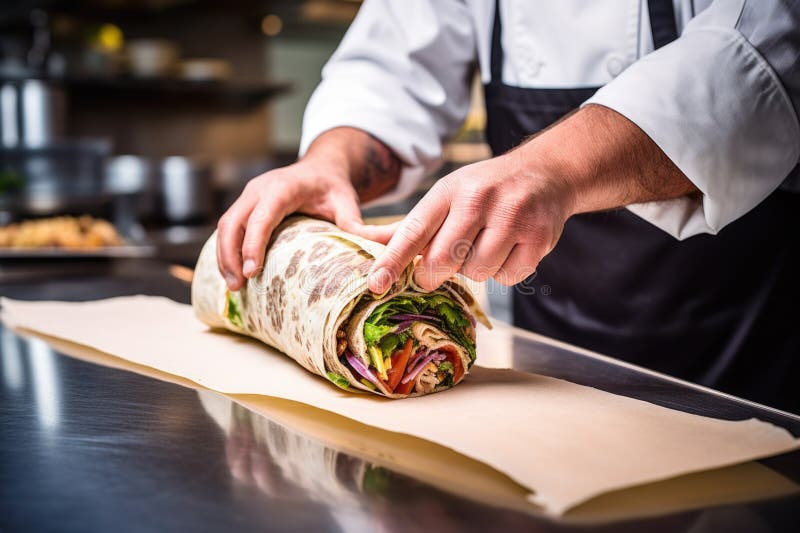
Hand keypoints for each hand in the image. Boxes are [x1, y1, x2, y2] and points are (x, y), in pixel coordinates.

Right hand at [217, 158, 362, 290]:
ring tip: (234, 286)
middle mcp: (260, 189)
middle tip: (238, 286)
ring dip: (224, 256)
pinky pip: (227, 227)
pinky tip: (232, 274)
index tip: (252, 271)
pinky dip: (226, 251)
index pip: (262, 216)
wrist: (321, 168)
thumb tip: (380, 249)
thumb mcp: (347, 203)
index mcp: (283, 187)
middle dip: (230, 255)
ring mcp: (248, 195)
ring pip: (225, 225)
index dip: (253, 243)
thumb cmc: (333, 187)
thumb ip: (356, 224)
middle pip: (233, 222)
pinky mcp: (244, 204)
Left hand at [363, 149, 574, 292]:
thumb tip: (365, 243)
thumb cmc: (484, 190)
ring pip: (477, 273)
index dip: (393, 260)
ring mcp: (512, 217)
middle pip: (443, 260)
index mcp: (448, 191)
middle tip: (437, 269)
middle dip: (434, 274)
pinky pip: (508, 277)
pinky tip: (509, 248)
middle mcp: (479, 200)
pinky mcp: (538, 237)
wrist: (545, 173)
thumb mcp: (446, 195)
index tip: (376, 284)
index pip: (414, 230)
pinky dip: (504, 272)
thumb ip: (410, 226)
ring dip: (476, 269)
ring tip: (485, 244)